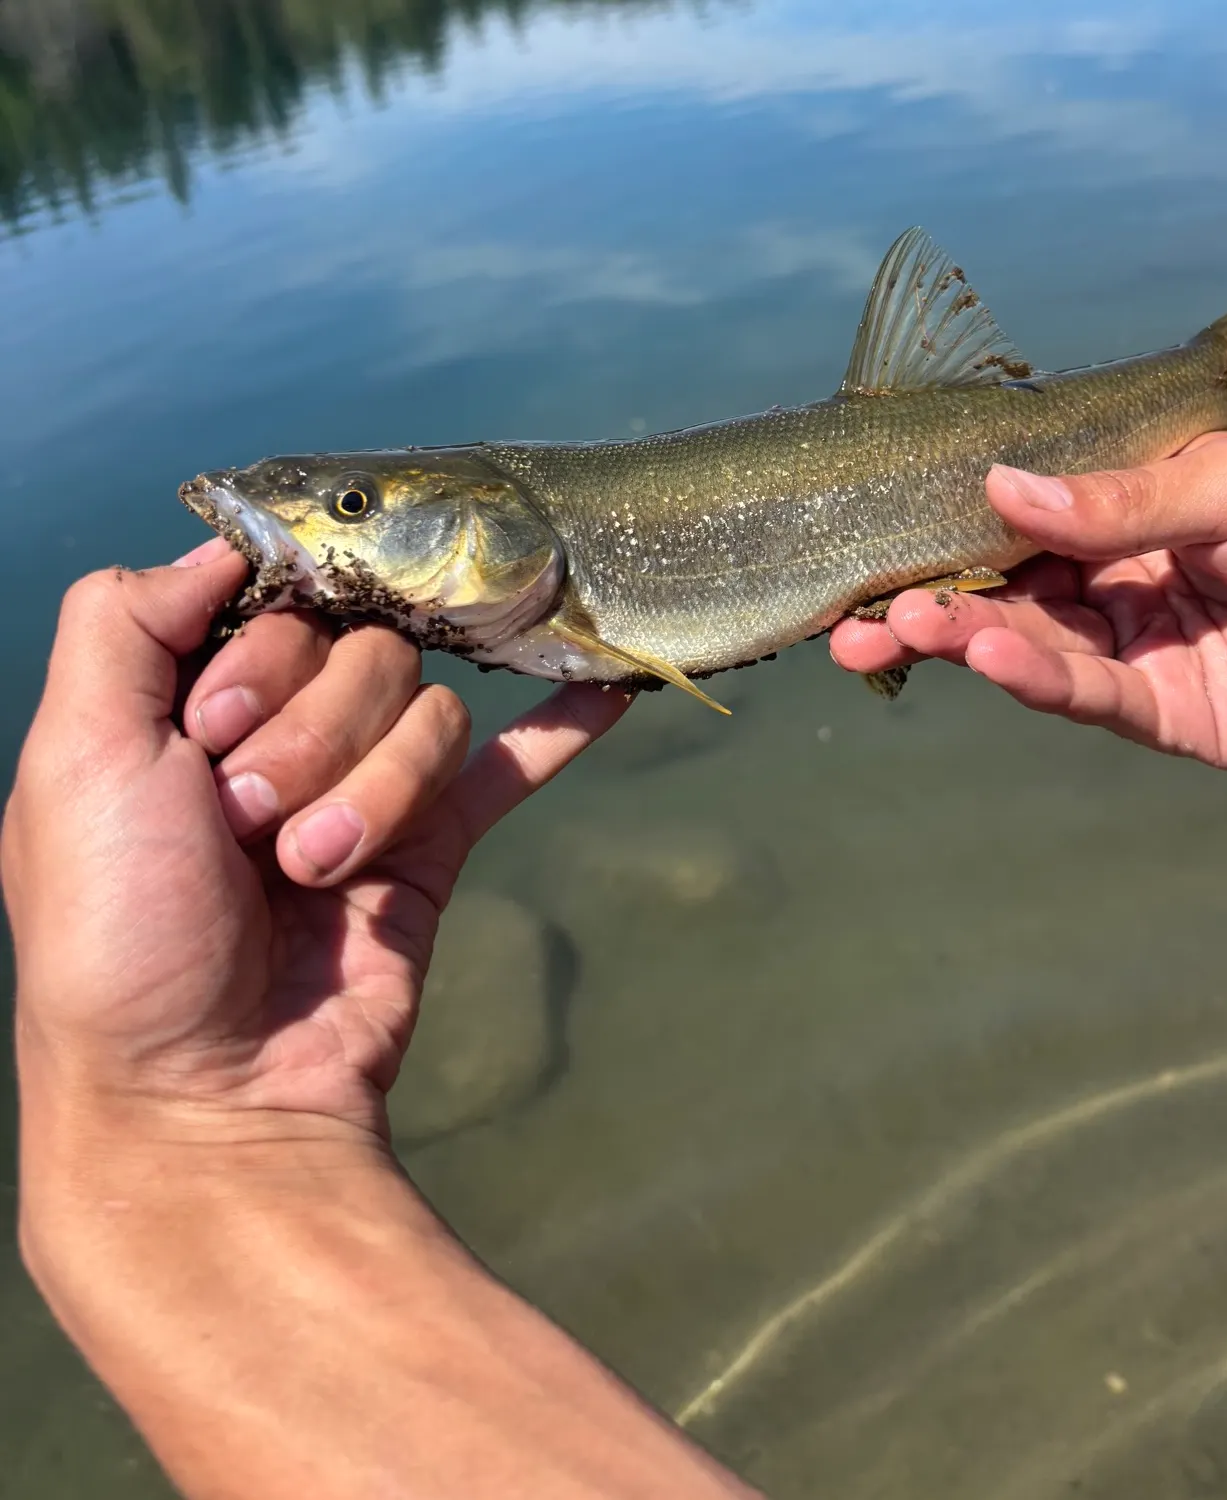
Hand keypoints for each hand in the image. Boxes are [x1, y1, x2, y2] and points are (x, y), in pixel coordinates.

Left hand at [5, 539, 627, 1146]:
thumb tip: (226, 545)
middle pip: (363, 653)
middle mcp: (283, 732)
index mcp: (193, 703)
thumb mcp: (74, 762)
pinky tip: (607, 692)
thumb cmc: (117, 931)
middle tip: (248, 825)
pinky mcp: (435, 846)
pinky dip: (556, 728)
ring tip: (310, 874)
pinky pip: (509, 767)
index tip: (213, 733)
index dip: (261, 659)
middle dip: (310, 738)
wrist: (205, 1095)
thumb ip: (122, 624)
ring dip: (372, 797)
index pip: (279, 603)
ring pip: (429, 716)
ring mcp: (367, 787)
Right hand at [832, 434, 1226, 773]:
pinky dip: (1034, 676)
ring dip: (964, 637)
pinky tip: (990, 654)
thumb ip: (1118, 498)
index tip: (882, 533)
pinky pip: (1088, 694)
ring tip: (896, 626)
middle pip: (1008, 593)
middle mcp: (1125, 584)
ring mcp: (1142, 653)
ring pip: (1032, 646)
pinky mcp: (1168, 715)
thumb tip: (1003, 489)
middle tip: (858, 604)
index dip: (952, 531)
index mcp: (1138, 515)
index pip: (1024, 525)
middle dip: (931, 599)